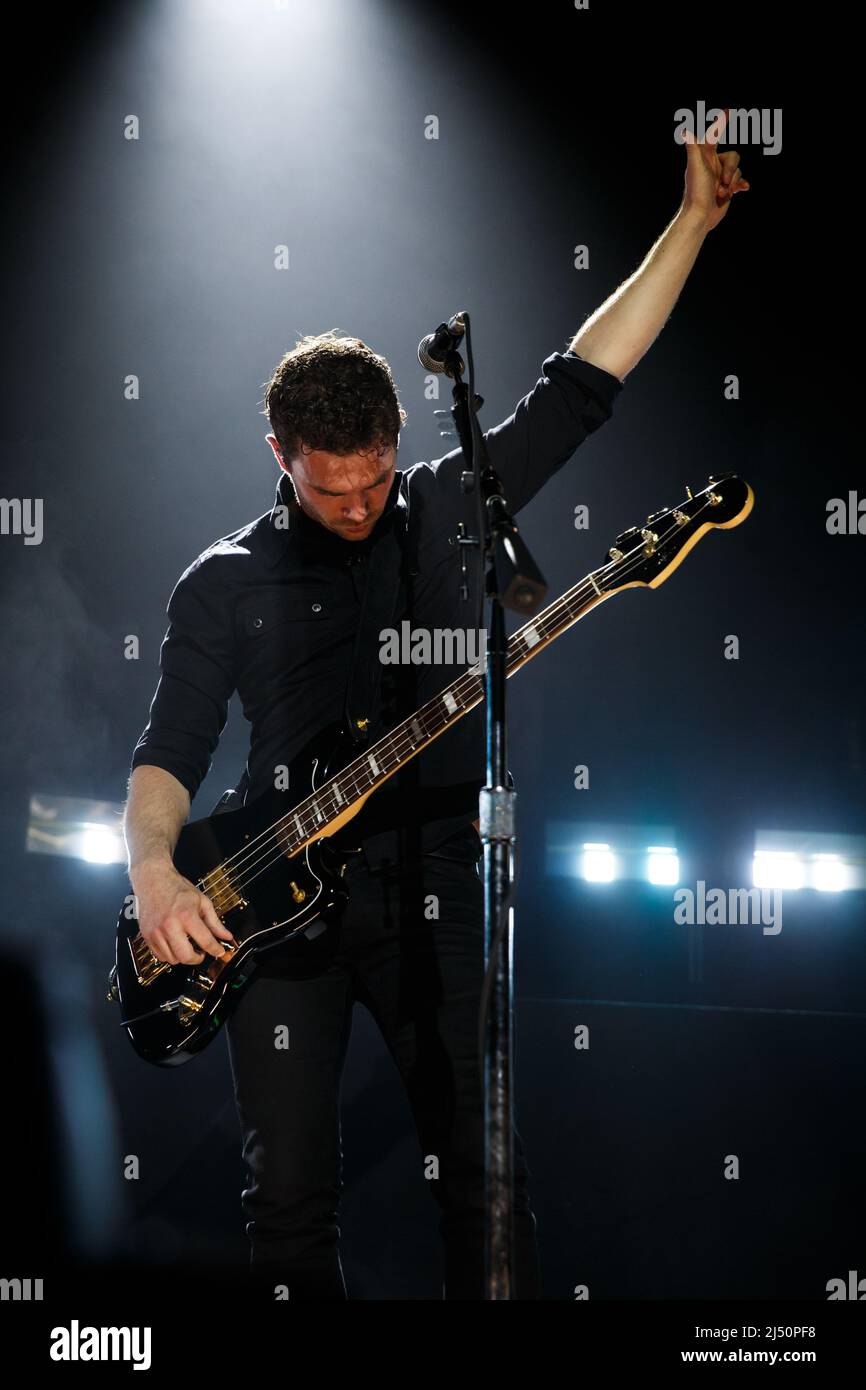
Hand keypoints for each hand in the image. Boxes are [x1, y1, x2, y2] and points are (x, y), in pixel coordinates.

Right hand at [133, 862, 236, 965]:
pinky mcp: (146, 935)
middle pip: (186, 957)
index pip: (205, 941)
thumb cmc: (177, 889)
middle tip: (201, 953)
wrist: (153, 880)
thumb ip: (215, 922)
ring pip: (172, 959)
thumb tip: (227, 936)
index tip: (219, 951)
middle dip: (197, 959)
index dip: (216, 950)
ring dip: (182, 957)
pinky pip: (160, 956)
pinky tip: (174, 944)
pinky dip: (169, 954)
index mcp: (186, 915)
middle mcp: (169, 925)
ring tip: (187, 946)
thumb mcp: (202, 901)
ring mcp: (156, 932)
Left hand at [683, 107, 749, 231]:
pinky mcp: (726, 187)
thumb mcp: (695, 167)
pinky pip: (740, 180)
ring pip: (738, 170)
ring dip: (732, 182)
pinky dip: (741, 185)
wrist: (700, 216)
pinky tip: (741, 189)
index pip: (714, 135)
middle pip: (734, 157)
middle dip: (731, 170)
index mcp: (705, 156)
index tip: (728, 111)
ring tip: (721, 193)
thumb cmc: (696, 191)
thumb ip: (693, 148)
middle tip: (722, 182)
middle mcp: (713, 164)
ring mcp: (720, 176)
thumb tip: (684, 130)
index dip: (720, 123)